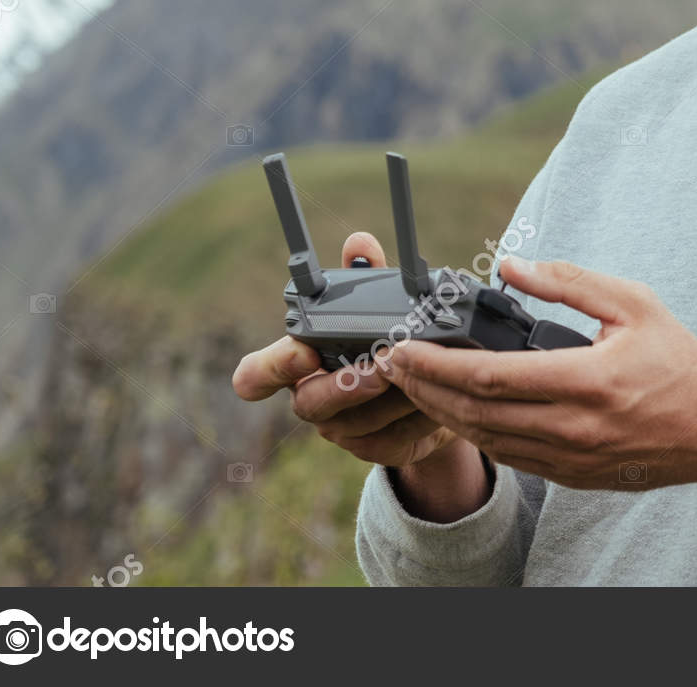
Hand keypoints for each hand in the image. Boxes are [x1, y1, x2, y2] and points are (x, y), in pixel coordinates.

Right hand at [231, 232, 483, 505]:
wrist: (429, 388)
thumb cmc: (390, 339)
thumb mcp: (381, 306)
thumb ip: (368, 276)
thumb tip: (360, 245)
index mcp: (299, 362)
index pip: (255, 376)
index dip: (271, 368)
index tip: (304, 352)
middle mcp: (312, 399)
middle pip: (309, 404)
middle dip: (347, 384)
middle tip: (382, 363)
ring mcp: (342, 430)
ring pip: (358, 424)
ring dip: (395, 397)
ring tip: (427, 371)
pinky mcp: (376, 450)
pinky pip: (392, 442)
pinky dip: (419, 417)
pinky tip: (441, 396)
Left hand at [384, 256, 696, 494]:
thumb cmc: (680, 362)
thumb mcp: (633, 304)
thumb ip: (570, 281)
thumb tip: (514, 264)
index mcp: (587, 381)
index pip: (489, 377)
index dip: (435, 365)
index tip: (403, 348)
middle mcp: (573, 427)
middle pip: (474, 414)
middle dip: (424, 389)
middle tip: (392, 366)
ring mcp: (571, 458)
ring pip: (487, 441)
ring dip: (443, 415)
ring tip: (416, 387)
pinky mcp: (573, 476)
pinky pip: (512, 458)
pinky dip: (478, 434)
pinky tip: (461, 412)